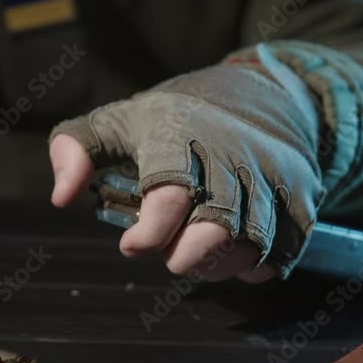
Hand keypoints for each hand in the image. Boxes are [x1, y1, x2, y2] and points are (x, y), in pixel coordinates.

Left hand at [48, 50, 324, 282]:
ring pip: (251, 244)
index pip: (170, 192)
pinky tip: (231, 253)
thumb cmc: (172, 122)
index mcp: (179, 134)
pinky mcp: (301, 200)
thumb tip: (62, 197)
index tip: (132, 244)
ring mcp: (273, 178)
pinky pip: (283, 253)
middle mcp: (232, 155)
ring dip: (217, 265)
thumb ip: (74, 150)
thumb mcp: (115, 122)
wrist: (261, 97)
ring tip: (195, 254)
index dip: (149, 232)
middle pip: (217, 227)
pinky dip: (253, 265)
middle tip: (171, 253)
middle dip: (186, 256)